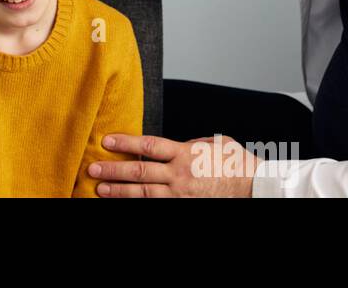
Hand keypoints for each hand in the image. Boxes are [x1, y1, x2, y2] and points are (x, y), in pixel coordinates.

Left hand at [88, 134, 257, 196]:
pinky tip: (123, 205)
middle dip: (112, 170)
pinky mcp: (184, 207)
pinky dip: (140, 206)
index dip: (125, 143)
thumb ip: (190, 142)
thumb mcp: (214, 143)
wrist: (255, 187)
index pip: (148, 145)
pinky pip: (157, 207)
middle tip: (92, 169)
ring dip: (119, 192)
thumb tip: (176, 144)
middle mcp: (180, 174)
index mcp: (186, 153)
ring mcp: (181, 194)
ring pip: (143, 193)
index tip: (106, 140)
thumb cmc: (237, 163)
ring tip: (99, 190)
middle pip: (139, 171)